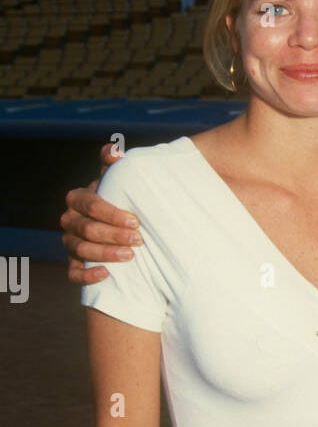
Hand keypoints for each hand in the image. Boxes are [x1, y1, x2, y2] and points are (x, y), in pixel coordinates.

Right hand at [61, 142, 140, 284]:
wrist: (121, 224)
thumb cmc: (121, 198)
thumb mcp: (119, 179)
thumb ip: (114, 162)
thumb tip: (116, 151)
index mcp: (78, 198)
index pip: (91, 205)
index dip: (112, 214)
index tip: (136, 221)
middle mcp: (69, 220)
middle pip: (87, 229)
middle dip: (114, 235)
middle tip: (139, 239)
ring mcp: (70, 242)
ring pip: (81, 250)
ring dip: (106, 253)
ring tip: (130, 256)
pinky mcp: (73, 263)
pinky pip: (73, 273)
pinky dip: (87, 275)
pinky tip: (106, 274)